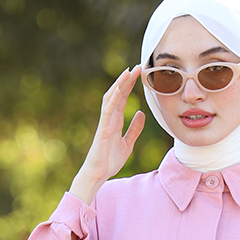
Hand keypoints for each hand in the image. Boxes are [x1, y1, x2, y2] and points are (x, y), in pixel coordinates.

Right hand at [69, 67, 145, 205]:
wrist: (99, 174)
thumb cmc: (110, 160)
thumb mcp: (128, 143)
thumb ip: (134, 128)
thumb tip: (141, 113)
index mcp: (116, 120)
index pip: (124, 98)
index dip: (131, 85)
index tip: (141, 73)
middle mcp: (110, 118)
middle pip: (119, 94)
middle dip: (128, 79)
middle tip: (139, 66)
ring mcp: (105, 122)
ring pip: (111, 98)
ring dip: (120, 84)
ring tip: (129, 71)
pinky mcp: (102, 130)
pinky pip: (107, 112)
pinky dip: (112, 100)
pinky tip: (119, 90)